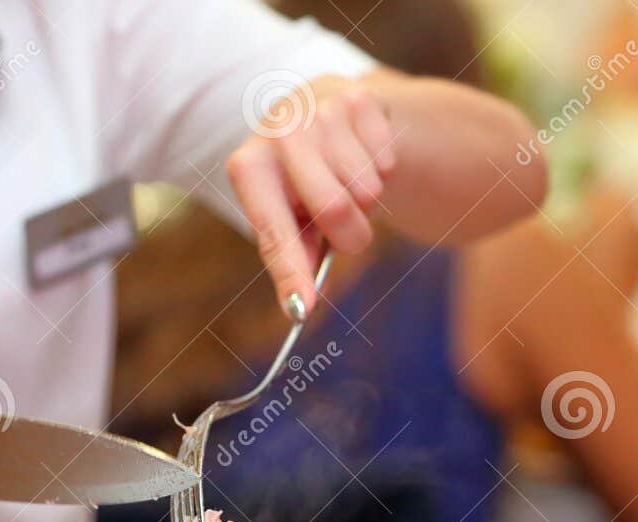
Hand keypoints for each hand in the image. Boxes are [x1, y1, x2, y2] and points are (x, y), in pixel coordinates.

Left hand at [227, 74, 396, 316]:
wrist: (325, 113)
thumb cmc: (301, 181)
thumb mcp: (291, 218)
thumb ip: (294, 257)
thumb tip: (299, 308)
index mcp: (250, 166)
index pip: (272, 228)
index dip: (290, 270)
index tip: (303, 308)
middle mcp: (280, 131)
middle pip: (335, 210)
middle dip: (351, 236)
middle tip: (348, 231)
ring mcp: (321, 109)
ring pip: (368, 190)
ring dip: (367, 200)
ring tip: (348, 182)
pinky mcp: (360, 97)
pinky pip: (388, 162)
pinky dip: (383, 171)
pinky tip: (362, 155)